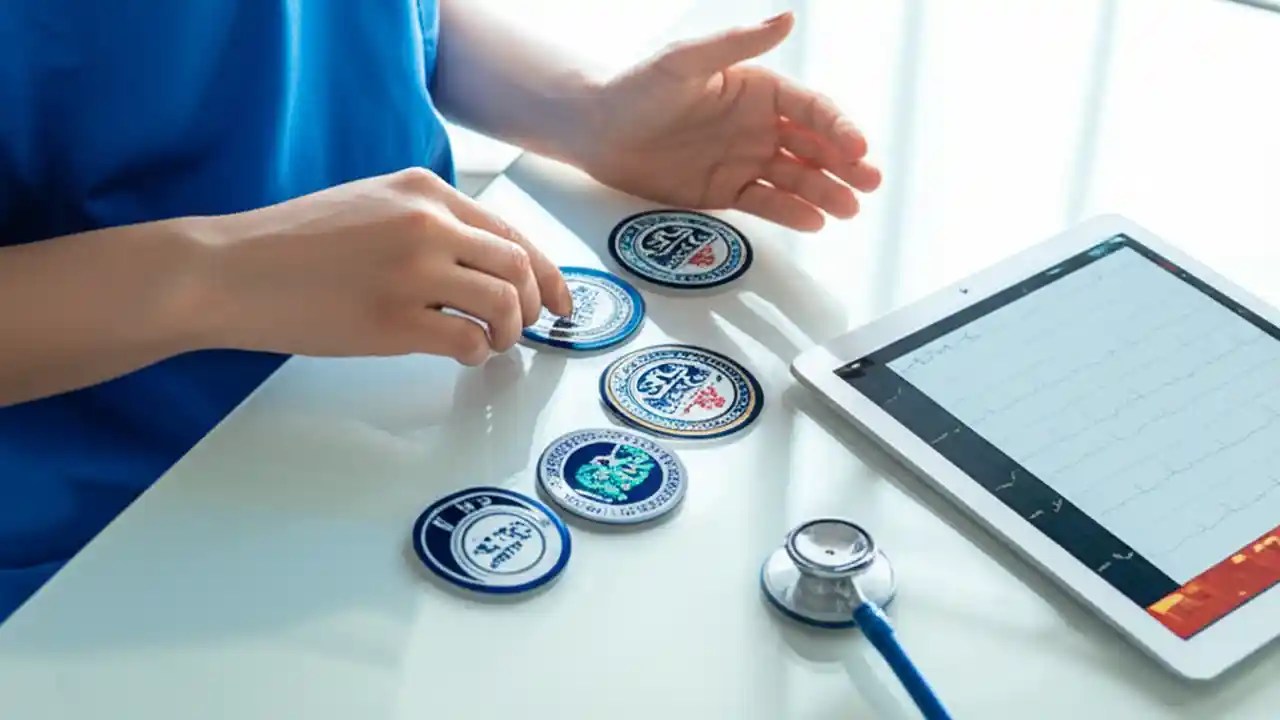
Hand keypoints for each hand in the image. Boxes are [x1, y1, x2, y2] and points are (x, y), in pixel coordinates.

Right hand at [199, 167, 571, 364]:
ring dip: (509, 333)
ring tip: (490, 343)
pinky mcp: (394, 321)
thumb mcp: (372, 204)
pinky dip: (476, 353)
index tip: (562, 300)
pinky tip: (459, 353)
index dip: (548, 272)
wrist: (231, 270)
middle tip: (529, 328)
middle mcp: (426, 224)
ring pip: (503, 306)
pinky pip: (467, 342)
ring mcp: (412, 273)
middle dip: (536, 304)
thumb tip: (488, 263)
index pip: (511, 232)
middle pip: (518, 267)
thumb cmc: (295, 244)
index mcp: (423, 190)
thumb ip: (430, 221)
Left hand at [575, 12, 880, 231]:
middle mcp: (758, 126)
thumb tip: (786, 18)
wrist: (595, 129)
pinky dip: (790, 213)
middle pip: (814, 147)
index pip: (811, 110)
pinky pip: (766, 203)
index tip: (856, 148)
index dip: (837, 128)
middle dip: (845, 165)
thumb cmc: (637, 86)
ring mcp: (744, 161)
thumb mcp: (686, 61)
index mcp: (758, 90)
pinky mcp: (725, 192)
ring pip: (796, 179)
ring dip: (825, 193)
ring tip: (848, 210)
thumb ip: (737, 44)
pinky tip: (814, 222)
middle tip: (869, 184)